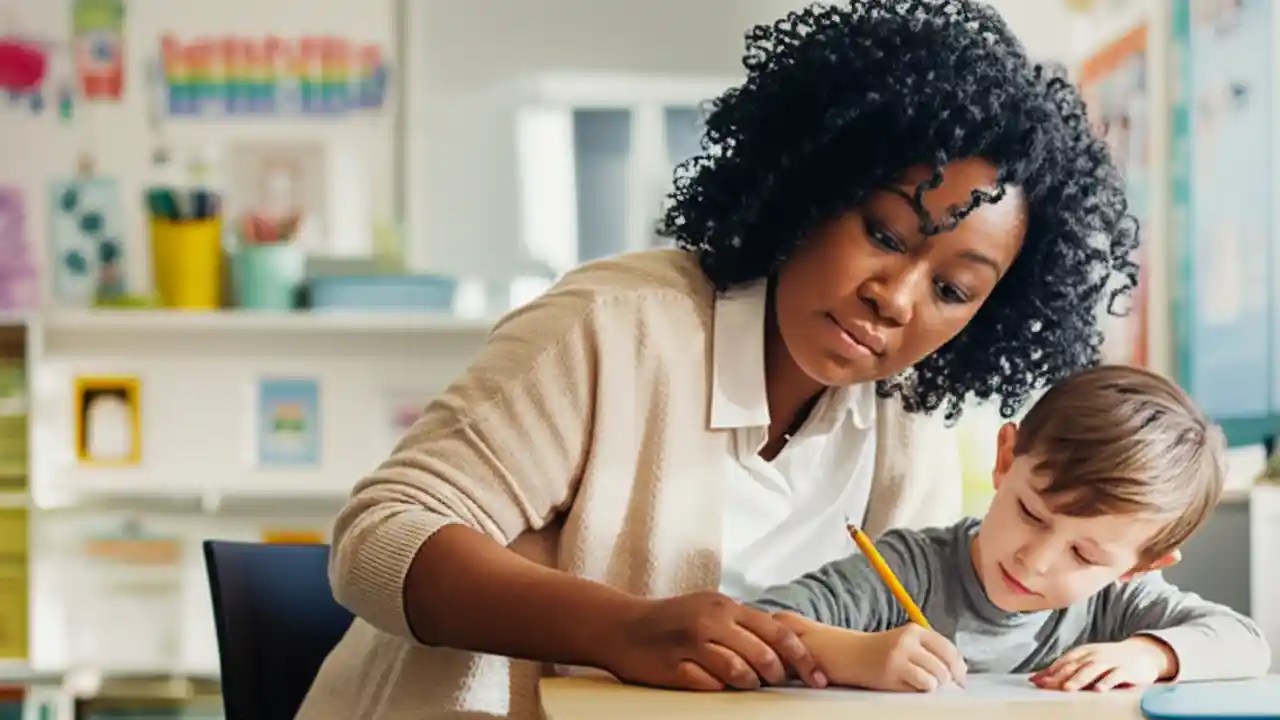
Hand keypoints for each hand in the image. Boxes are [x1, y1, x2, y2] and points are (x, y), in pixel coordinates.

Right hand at [605, 593, 828, 690]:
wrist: (622, 626)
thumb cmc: (671, 621)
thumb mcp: (709, 610)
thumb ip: (742, 624)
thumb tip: (782, 646)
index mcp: (725, 606)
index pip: (778, 633)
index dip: (803, 658)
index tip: (818, 678)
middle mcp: (712, 621)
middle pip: (763, 655)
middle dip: (777, 676)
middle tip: (777, 685)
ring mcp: (692, 644)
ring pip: (740, 673)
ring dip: (749, 685)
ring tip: (745, 685)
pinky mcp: (675, 667)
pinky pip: (709, 685)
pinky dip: (718, 689)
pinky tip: (715, 686)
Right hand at [776, 614, 965, 692]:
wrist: (848, 654)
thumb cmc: (881, 652)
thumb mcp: (906, 643)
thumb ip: (930, 651)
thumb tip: (960, 672)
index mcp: (914, 630)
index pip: (948, 649)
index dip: (959, 667)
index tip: (960, 679)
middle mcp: (907, 641)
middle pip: (945, 667)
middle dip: (947, 680)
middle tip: (940, 685)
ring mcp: (898, 657)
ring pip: (935, 679)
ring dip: (932, 686)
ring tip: (920, 684)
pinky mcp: (890, 673)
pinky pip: (919, 688)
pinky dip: (919, 690)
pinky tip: (908, 686)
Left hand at [1031, 637, 1177, 691]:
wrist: (1143, 653)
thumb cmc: (1109, 659)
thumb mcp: (1087, 660)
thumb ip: (1065, 669)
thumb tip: (1036, 678)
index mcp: (1083, 652)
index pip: (1063, 661)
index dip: (1049, 671)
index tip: (1036, 681)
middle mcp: (1095, 654)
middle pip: (1074, 665)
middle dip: (1059, 676)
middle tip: (1047, 685)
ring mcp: (1111, 661)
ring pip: (1092, 669)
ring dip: (1079, 679)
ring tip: (1068, 688)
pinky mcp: (1126, 670)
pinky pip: (1115, 676)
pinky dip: (1106, 682)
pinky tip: (1099, 690)